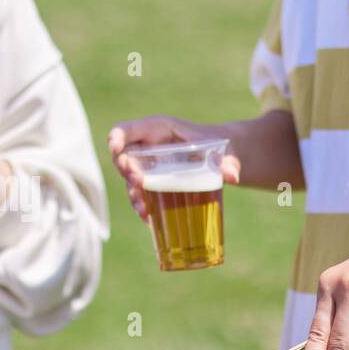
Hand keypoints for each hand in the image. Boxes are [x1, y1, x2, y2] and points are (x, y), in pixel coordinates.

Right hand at [108, 115, 240, 222]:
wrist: (221, 157)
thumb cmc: (218, 146)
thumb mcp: (224, 150)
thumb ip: (228, 160)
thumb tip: (233, 176)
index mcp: (158, 129)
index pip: (127, 129)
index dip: (116, 137)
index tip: (115, 148)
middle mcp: (147, 147)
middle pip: (123, 157)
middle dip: (127, 171)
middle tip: (140, 183)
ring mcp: (147, 165)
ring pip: (129, 179)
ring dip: (133, 195)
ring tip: (144, 210)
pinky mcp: (152, 181)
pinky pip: (140, 194)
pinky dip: (143, 206)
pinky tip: (150, 220)